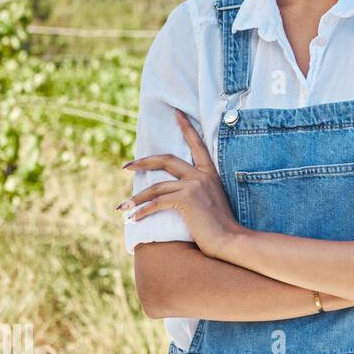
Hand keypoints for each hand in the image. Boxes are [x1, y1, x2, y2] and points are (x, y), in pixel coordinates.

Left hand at [119, 108, 245, 259]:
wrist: (230, 240)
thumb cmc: (220, 228)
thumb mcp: (210, 203)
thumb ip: (196, 193)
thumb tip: (171, 194)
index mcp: (210, 174)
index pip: (197, 145)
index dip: (186, 128)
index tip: (176, 113)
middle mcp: (201, 176)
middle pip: (167, 159)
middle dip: (144, 162)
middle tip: (127, 166)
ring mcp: (194, 186)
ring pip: (156, 186)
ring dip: (136, 198)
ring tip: (123, 207)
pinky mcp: (186, 200)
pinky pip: (156, 203)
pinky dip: (142, 211)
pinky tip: (133, 219)